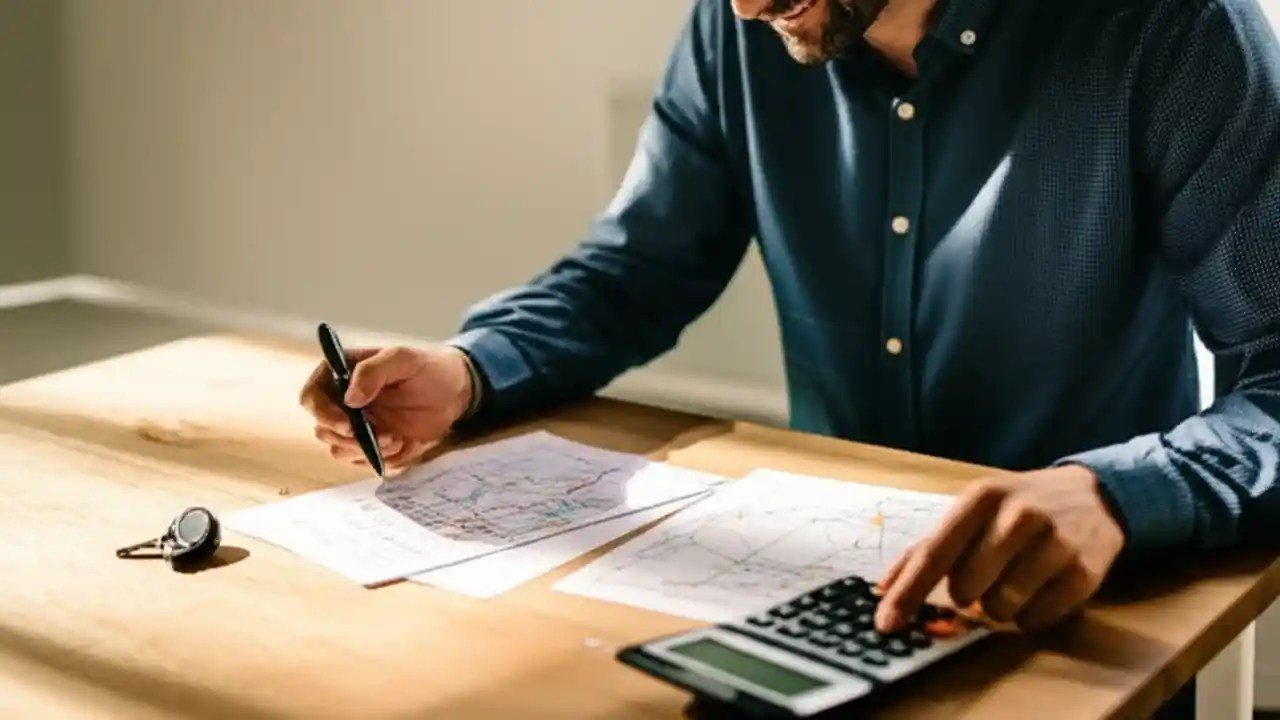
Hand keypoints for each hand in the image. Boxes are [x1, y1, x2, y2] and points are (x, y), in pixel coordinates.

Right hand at [298, 345, 474, 468]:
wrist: (454, 391)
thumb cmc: (427, 367)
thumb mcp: (404, 359)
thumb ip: (374, 371)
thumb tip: (349, 398)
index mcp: (341, 375)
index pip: (312, 397)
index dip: (323, 413)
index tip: (348, 424)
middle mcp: (342, 402)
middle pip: (323, 430)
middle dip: (350, 439)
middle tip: (383, 435)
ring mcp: (355, 426)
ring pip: (340, 449)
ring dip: (367, 450)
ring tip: (397, 438)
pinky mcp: (371, 444)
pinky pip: (364, 460)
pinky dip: (383, 458)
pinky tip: (404, 443)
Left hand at [875, 465, 1123, 632]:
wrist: (1093, 497)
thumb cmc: (1017, 508)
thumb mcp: (973, 511)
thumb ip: (928, 547)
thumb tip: (884, 588)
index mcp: (982, 496)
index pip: (935, 553)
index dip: (908, 592)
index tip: (886, 623)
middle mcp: (1018, 515)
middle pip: (964, 588)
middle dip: (965, 595)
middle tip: (984, 576)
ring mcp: (1055, 543)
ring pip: (999, 608)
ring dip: (998, 606)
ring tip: (1013, 580)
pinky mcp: (1084, 573)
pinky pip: (1035, 621)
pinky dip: (1029, 616)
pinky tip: (1039, 590)